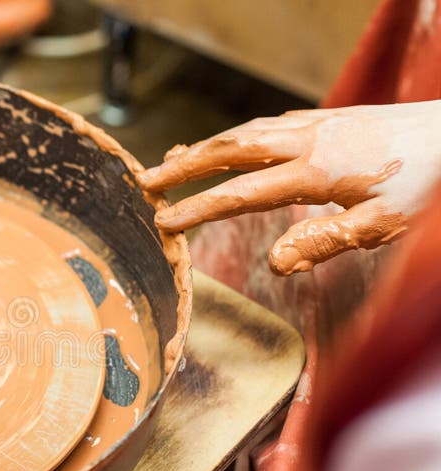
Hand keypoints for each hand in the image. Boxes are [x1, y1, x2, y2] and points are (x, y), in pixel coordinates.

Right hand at [137, 101, 440, 273]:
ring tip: (173, 162)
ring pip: (245, 132)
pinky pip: (267, 125)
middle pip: (229, 150)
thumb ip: (326, 242)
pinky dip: (236, 136)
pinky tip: (230, 145)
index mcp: (315, 172)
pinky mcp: (326, 119)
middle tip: (146, 182)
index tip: (164, 224)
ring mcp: (315, 124)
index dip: (198, 209)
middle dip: (184, 167)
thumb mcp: (382, 225)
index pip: (241, 194)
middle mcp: (306, 142)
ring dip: (204, 147)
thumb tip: (276, 263)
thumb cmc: (426, 184)